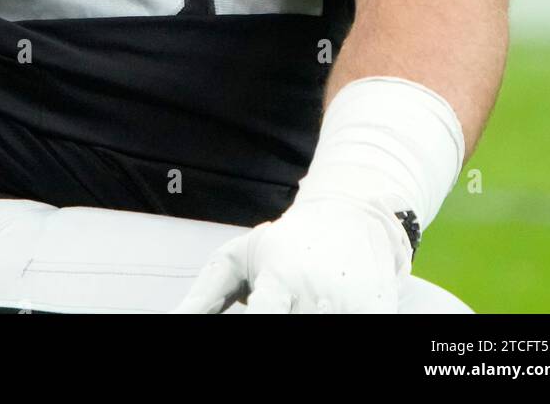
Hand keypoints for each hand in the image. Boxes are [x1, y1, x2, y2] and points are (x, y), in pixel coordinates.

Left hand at [171, 194, 412, 313]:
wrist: (356, 217)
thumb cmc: (286, 245)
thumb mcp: (240, 258)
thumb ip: (203, 297)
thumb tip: (169, 320)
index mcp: (280, 279)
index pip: (266, 315)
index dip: (257, 323)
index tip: (246, 321)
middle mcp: (318, 296)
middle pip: (297, 328)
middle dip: (284, 327)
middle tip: (262, 311)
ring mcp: (352, 309)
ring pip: (327, 332)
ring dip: (303, 325)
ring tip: (294, 309)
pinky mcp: (379, 315)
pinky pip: (359, 332)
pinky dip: (338, 328)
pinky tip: (321, 311)